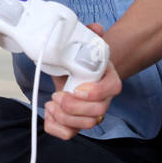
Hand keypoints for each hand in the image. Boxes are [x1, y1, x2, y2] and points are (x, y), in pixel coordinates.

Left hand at [44, 22, 121, 140]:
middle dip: (74, 107)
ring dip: (64, 117)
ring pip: (85, 126)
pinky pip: (69, 134)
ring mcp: (90, 113)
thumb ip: (88, 34)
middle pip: (98, 112)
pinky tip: (49, 112)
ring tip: (52, 102)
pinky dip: (56, 127)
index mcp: (108, 79)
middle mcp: (103, 99)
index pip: (112, 89)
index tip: (77, 88)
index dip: (95, 92)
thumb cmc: (80, 60)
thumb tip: (95, 28)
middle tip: (57, 95)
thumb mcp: (82, 45)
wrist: (75, 71)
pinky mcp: (75, 123)